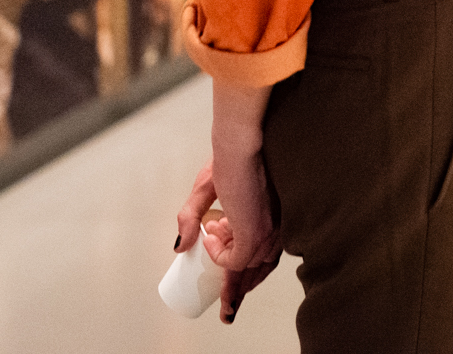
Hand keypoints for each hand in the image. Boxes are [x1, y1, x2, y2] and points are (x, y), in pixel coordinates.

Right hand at [174, 84, 280, 322]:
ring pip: (247, 270)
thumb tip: (179, 247)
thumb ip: (190, 219)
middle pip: (258, 270)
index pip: (264, 257)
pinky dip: (219, 256)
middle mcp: (273, 228)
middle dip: (240, 292)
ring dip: (231, 281)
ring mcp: (266, 231)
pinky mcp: (256, 233)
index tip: (234, 296)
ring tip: (223, 297)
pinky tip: (208, 236)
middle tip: (228, 310)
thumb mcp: (203, 191)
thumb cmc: (227, 158)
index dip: (248, 277)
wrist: (238, 143)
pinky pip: (234, 261)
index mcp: (268, 219)